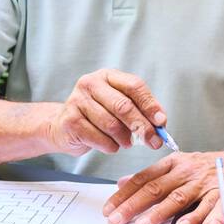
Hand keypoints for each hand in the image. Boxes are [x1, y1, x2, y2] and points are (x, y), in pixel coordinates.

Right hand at [47, 69, 166, 156]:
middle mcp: (90, 84)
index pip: (134, 86)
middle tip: (154, 141)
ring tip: (126, 143)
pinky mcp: (70, 121)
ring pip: (112, 125)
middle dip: (142, 126)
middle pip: (124, 106)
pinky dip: (111, 147)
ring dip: (125, 139)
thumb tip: (160, 123)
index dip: (150, 105)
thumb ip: (139, 111)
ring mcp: (77, 101)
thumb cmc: (96, 117)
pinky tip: (110, 145)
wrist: (62, 127)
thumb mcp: (118, 107)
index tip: (161, 122)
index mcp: (107, 76)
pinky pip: (100, 138)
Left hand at [103, 150, 223, 223]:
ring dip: (158, 213)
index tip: (109, 208)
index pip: (143, 178)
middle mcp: (186, 171)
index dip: (124, 194)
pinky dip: (193, 217)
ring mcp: (203, 183)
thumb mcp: (178, 164)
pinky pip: (205, 208)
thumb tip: (122, 183)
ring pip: (176, 198)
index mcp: (173, 163)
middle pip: (155, 188)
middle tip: (116, 220)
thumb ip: (151, 175)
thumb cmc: (207, 168)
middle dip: (133, 205)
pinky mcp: (220, 195)